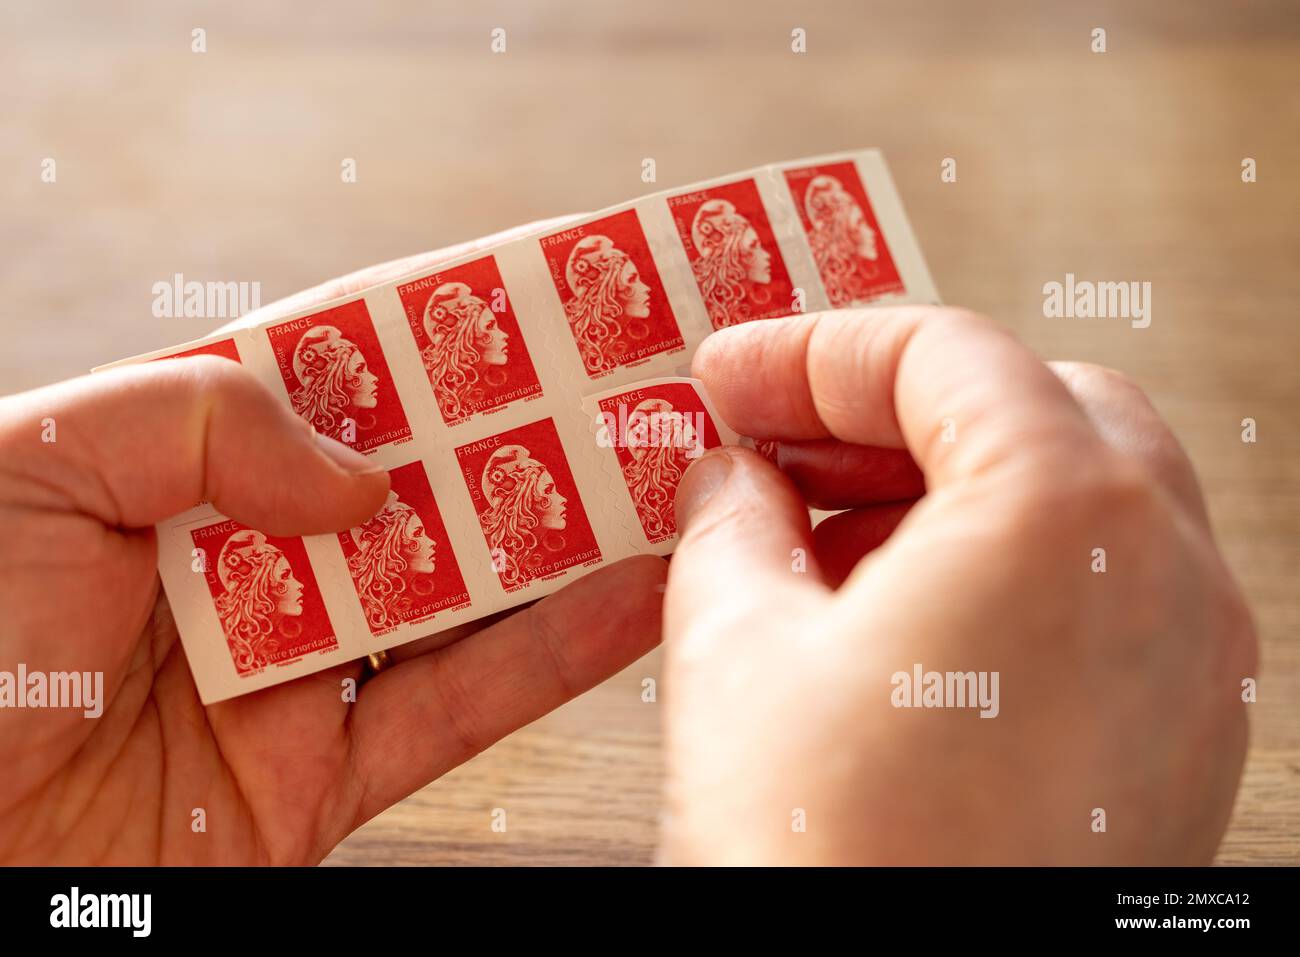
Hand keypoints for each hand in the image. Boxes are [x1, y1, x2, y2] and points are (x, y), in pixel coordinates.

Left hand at [0, 221, 663, 864]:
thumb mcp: (29, 469)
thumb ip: (200, 421)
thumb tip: (369, 474)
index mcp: (175, 473)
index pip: (335, 383)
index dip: (437, 340)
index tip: (542, 301)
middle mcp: (249, 565)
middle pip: (418, 487)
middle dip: (526, 436)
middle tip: (633, 389)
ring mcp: (292, 676)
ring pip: (460, 596)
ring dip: (564, 537)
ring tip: (666, 477)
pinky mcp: (320, 786)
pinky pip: (457, 712)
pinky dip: (554, 660)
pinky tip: (634, 599)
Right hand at [661, 306, 1255, 864]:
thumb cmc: (824, 863)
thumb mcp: (731, 646)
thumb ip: (727, 518)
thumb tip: (729, 477)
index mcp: (1064, 510)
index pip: (937, 353)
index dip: (809, 350)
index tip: (729, 377)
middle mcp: (1166, 572)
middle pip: (1026, 403)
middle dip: (884, 410)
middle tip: (771, 442)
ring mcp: (1194, 662)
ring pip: (1075, 495)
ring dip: (940, 487)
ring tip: (815, 536)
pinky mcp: (1180, 740)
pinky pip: (1099, 594)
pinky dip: (997, 568)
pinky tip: (891, 616)